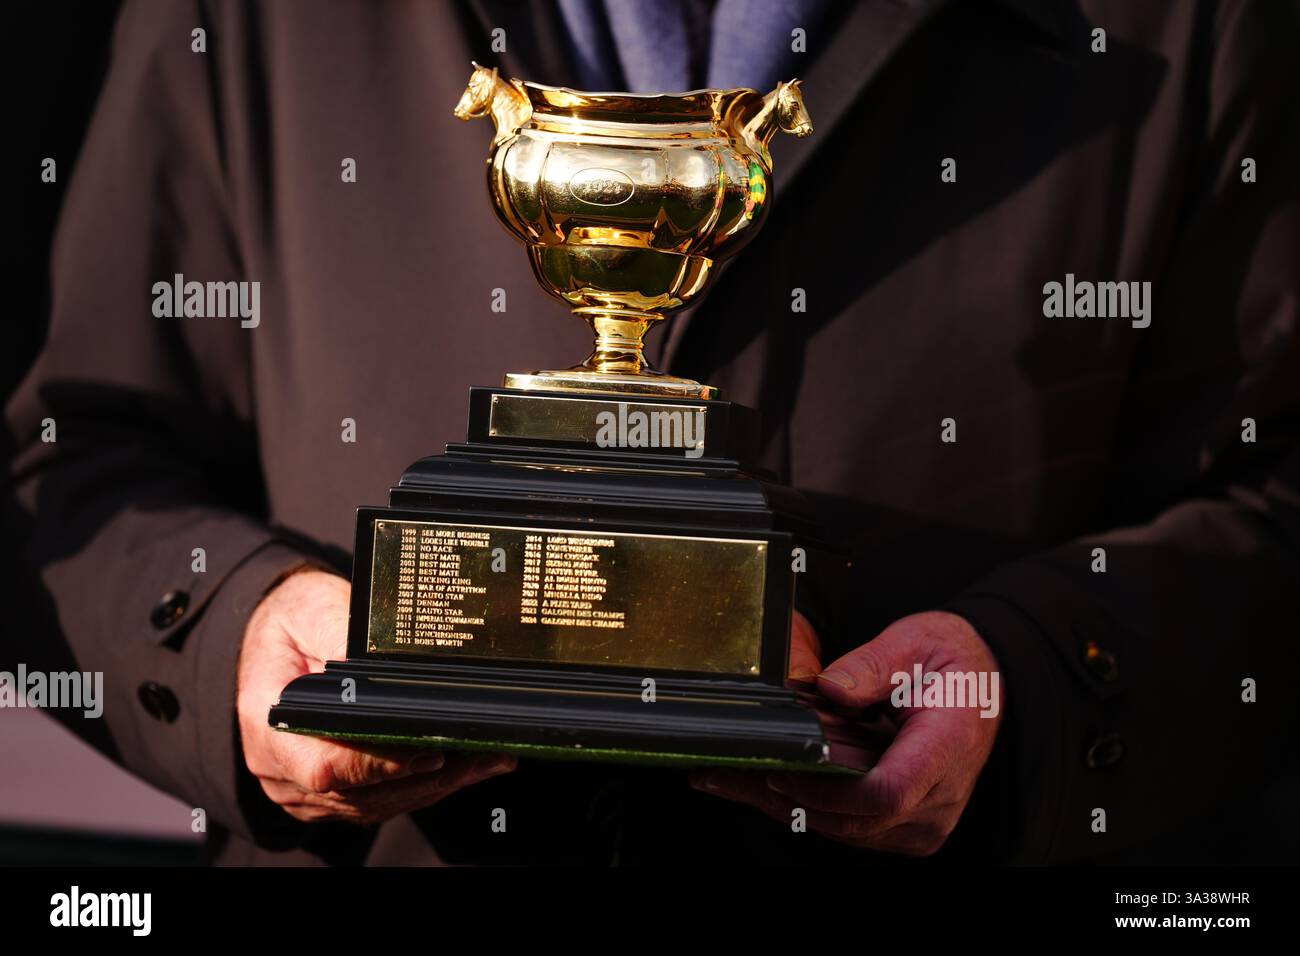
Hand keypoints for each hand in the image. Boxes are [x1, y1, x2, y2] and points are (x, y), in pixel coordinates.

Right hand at [237, 568, 515, 825]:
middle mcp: (278, 766)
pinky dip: (423, 786)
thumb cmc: (294, 619)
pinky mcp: (325, 795)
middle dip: (424, 775)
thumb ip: (344, 639)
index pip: (324, 767)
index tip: (428, 750)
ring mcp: (300, 788)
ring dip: (433, 785)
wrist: (275, 635)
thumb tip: (376, 668)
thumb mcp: (315, 610)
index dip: (379, 766)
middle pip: (359, 793)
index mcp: (266, 720)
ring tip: (483, 758)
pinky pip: (378, 802)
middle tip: (477, 751)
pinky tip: (466, 766)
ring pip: (375, 804)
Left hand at [691, 610, 1002, 855]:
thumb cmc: (951, 662)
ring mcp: (924, 818)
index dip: (828, 792)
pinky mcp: (906, 825)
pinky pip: (851, 828)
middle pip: (855, 821)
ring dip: (787, 808)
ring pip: (846, 832)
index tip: (782, 770)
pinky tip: (762, 788)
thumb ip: (873, 665)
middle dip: (788, 800)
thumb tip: (830, 689)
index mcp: (946, 747)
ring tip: (728, 779)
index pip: (886, 793)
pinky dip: (807, 809)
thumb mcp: (915, 642)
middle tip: (728, 773)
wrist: (984, 682)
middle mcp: (940, 796)